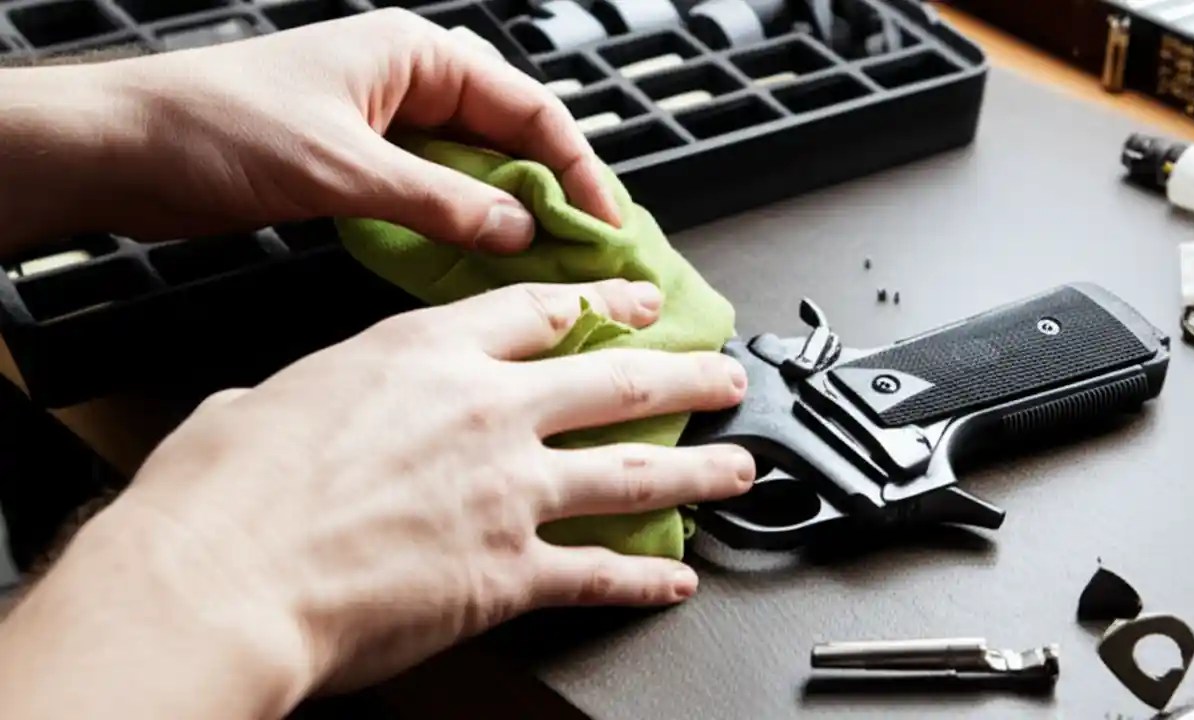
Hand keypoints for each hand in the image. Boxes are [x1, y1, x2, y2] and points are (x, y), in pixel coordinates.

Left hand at [0, 9, 619, 251]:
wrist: (124, 150)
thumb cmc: (219, 128)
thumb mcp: (345, 168)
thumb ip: (441, 202)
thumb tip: (518, 232)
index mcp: (415, 56)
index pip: (526, 107)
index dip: (576, 166)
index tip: (606, 222)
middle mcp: (408, 86)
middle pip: (508, 140)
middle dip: (551, 196)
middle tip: (590, 254)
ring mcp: (385, 128)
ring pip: (474, 174)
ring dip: (509, 220)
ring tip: (551, 270)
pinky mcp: (359, 168)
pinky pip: (433, 199)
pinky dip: (462, 233)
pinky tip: (484, 270)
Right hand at [95, 280, 750, 707]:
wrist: (224, 580)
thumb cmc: (225, 495)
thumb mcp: (266, 401)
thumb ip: (320, 396)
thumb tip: (302, 406)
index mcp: (426, 356)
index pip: (539, 313)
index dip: (602, 303)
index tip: (637, 301)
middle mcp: (486, 412)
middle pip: (614, 381)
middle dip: (682, 374)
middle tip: (723, 373)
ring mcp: (510, 491)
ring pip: (634, 470)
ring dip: (699, 470)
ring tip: (739, 468)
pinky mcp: (511, 572)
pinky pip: (600, 573)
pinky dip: (646, 580)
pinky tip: (678, 580)